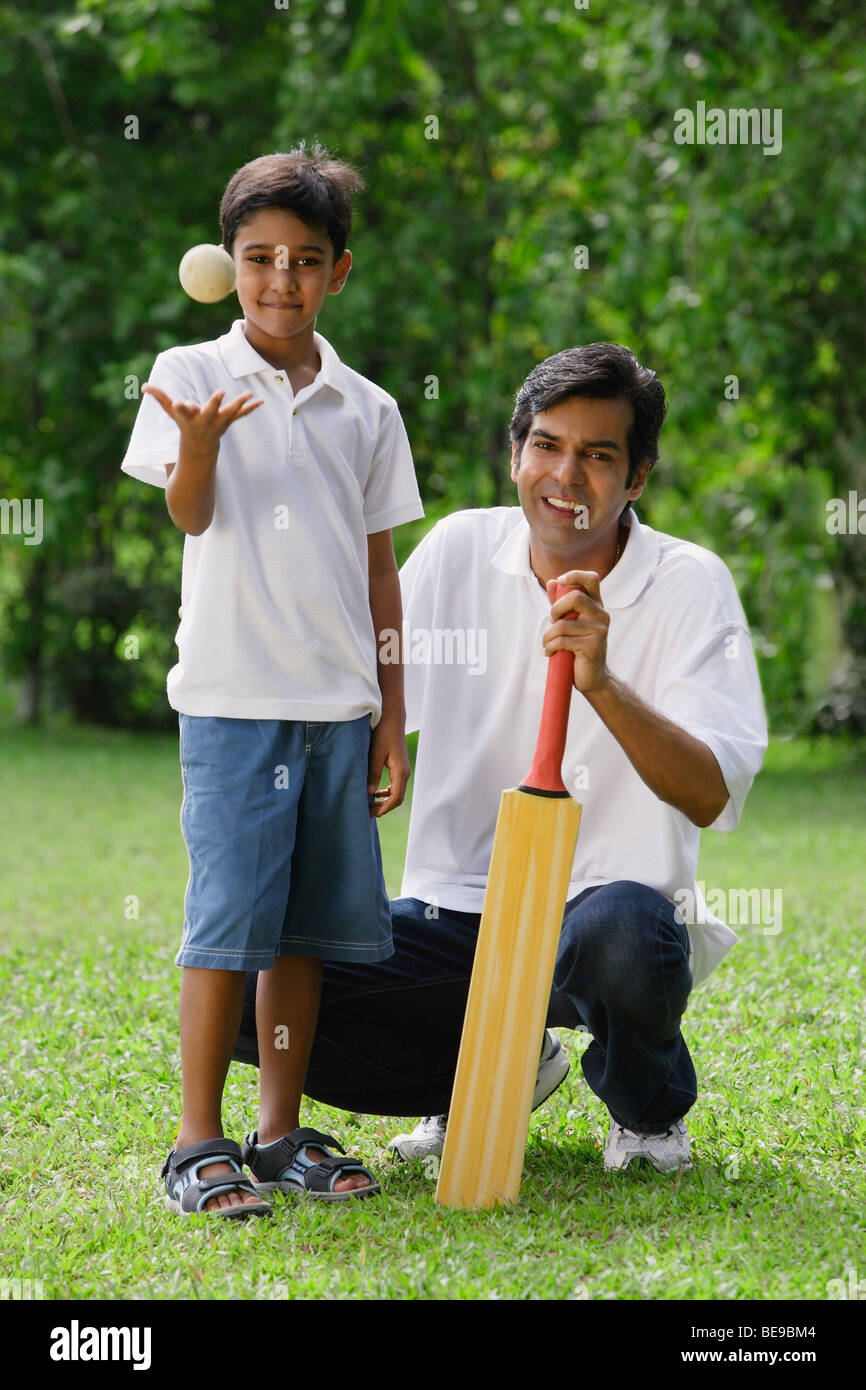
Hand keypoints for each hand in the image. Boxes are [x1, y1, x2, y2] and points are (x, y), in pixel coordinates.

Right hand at [142, 384, 261, 457]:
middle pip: (209, 411)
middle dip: (214, 403)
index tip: (180, 403)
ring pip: (229, 413)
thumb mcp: (171, 412)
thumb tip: (143, 386)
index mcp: (188, 418)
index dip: (182, 406)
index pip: (183, 410)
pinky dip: (250, 409)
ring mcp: (217, 423)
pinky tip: (261, 401)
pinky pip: (240, 415)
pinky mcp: (227, 422)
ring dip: (238, 404)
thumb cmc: (184, 424)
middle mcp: (203, 421)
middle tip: (220, 393)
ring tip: (248, 394)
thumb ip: (160, 398)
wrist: (199, 447)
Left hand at [367, 716, 409, 816]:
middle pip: (398, 798)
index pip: (396, 797)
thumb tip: (370, 793)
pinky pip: (396, 785)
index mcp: (400, 772)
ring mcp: (403, 770)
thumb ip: (373, 774)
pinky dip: (387, 792)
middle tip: (369, 812)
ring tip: (371, 805)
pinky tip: (377, 793)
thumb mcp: (375, 754)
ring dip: (385, 801)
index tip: (373, 814)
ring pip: (397, 792)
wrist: (392, 720)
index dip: (385, 808)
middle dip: (384, 807)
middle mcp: (404, 773)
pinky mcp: (399, 767)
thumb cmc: (384, 734)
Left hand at [543, 571, 610, 693]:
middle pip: (575, 597)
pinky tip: (550, 652)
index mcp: (597, 606)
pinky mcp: (593, 646)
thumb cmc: (579, 648)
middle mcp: (602, 615)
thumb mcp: (570, 623)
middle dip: (555, 609)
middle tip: (552, 622)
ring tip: (548, 644)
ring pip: (562, 624)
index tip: (560, 581)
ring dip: (548, 636)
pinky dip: (550, 647)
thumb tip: (553, 582)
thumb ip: (562, 603)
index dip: (575, 575)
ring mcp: (599, 630)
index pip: (591, 579)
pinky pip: (562, 640)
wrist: (592, 677)